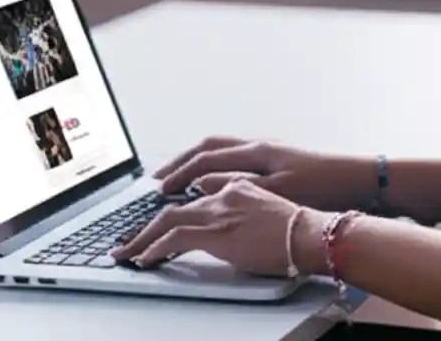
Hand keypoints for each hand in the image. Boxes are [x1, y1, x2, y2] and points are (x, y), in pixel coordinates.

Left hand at [112, 178, 332, 275]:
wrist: (311, 233)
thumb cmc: (299, 229)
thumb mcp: (269, 207)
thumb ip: (244, 206)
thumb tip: (229, 222)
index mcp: (239, 183)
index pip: (196, 186)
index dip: (174, 200)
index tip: (161, 211)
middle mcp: (224, 191)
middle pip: (174, 202)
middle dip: (149, 221)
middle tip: (132, 236)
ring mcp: (218, 209)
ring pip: (168, 217)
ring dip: (144, 236)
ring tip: (130, 251)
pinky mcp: (215, 231)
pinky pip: (174, 236)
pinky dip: (155, 247)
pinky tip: (146, 257)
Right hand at [153, 136, 376, 211]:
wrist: (360, 179)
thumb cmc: (324, 187)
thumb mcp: (277, 191)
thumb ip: (238, 188)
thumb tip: (202, 184)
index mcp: (257, 152)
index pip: (206, 158)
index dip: (179, 174)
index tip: (159, 189)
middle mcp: (260, 145)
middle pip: (209, 146)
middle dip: (181, 161)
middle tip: (159, 179)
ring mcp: (270, 150)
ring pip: (222, 149)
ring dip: (198, 161)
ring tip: (180, 177)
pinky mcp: (279, 159)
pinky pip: (236, 156)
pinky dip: (216, 165)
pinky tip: (215, 179)